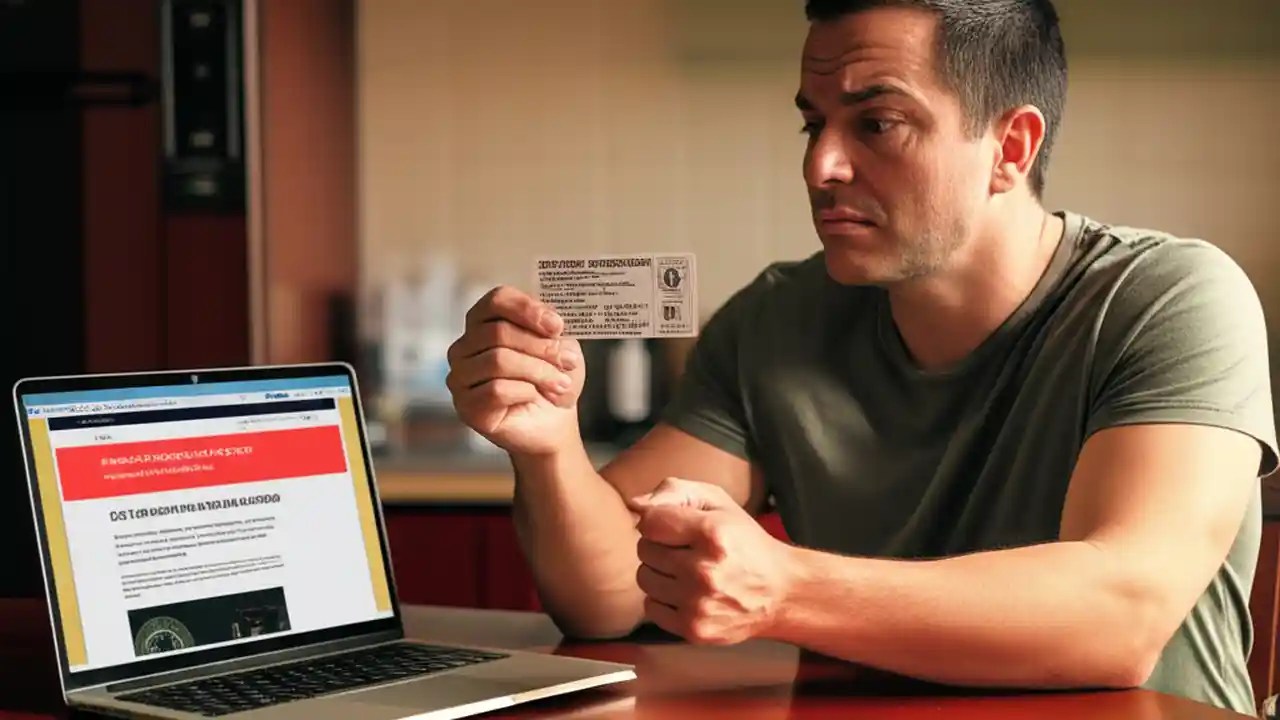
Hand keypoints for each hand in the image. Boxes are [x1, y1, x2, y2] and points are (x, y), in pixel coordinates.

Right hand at [446, 286, 584, 455]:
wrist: (554, 422)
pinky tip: (535, 397)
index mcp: (484, 323)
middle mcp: (465, 347)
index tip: (557, 326)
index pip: (496, 300)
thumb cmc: (553, 379)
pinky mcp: (466, 407)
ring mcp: (460, 377)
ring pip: (498, 360)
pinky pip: (496, 390)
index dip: (527, 309)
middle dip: (541, 347)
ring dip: (538, 371)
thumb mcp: (561, 346)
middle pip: (498, 332)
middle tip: (567, 361)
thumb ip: (552, 328)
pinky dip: (526, 392)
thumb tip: (551, 321)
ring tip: (560, 383)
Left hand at [628, 478, 795, 644]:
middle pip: (644, 550)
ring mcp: (698, 604)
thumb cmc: (745, 542)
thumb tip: (634, 504)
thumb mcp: (719, 503)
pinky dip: (663, 600)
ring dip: (659, 572)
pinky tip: (686, 594)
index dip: (659, 521)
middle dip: (660, 546)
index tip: (675, 526)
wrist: (780, 592)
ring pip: (644, 579)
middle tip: (686, 549)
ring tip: (686, 571)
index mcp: (713, 533)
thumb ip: (675, 491)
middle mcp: (704, 571)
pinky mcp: (694, 630)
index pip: (650, 523)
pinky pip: (651, 608)